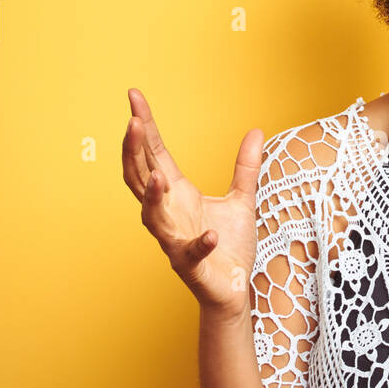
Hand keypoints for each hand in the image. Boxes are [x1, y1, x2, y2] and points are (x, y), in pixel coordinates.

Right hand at [122, 88, 262, 315]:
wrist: (234, 290)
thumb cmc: (229, 246)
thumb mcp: (242, 199)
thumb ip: (246, 167)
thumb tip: (257, 131)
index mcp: (178, 194)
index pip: (155, 154)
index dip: (144, 126)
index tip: (133, 96)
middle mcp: (169, 214)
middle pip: (141, 178)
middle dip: (134, 152)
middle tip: (131, 123)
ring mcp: (176, 240)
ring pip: (153, 217)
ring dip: (152, 197)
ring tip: (157, 177)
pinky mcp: (192, 266)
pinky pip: (191, 254)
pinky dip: (200, 245)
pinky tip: (210, 236)